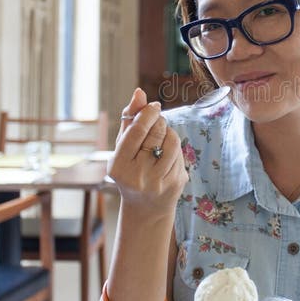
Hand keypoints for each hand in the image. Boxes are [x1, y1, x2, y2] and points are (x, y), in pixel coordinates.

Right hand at [108, 88, 187, 212]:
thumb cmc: (131, 169)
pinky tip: (167, 156)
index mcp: (119, 166)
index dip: (147, 114)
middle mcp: (138, 176)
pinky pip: (180, 154)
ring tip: (161, 138)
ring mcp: (159, 182)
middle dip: (159, 122)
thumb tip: (139, 92)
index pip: (137, 131)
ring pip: (172, 141)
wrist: (145, 208)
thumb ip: (129, 120)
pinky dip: (175, 149)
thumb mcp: (123, 148)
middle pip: (156, 133)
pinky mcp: (176, 183)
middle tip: (157, 121)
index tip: (154, 106)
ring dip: (169, 133)